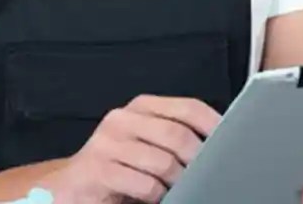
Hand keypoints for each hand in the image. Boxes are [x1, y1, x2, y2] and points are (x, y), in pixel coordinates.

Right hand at [37, 95, 220, 203]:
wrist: (71, 187)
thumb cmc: (118, 168)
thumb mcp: (148, 146)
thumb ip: (174, 138)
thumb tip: (219, 144)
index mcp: (140, 108)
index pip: (188, 107)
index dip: (214, 126)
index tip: (231, 144)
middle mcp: (123, 119)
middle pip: (178, 136)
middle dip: (196, 162)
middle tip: (202, 178)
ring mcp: (108, 142)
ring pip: (164, 163)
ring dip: (176, 184)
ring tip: (172, 190)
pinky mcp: (98, 168)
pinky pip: (145, 184)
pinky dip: (155, 195)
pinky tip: (151, 196)